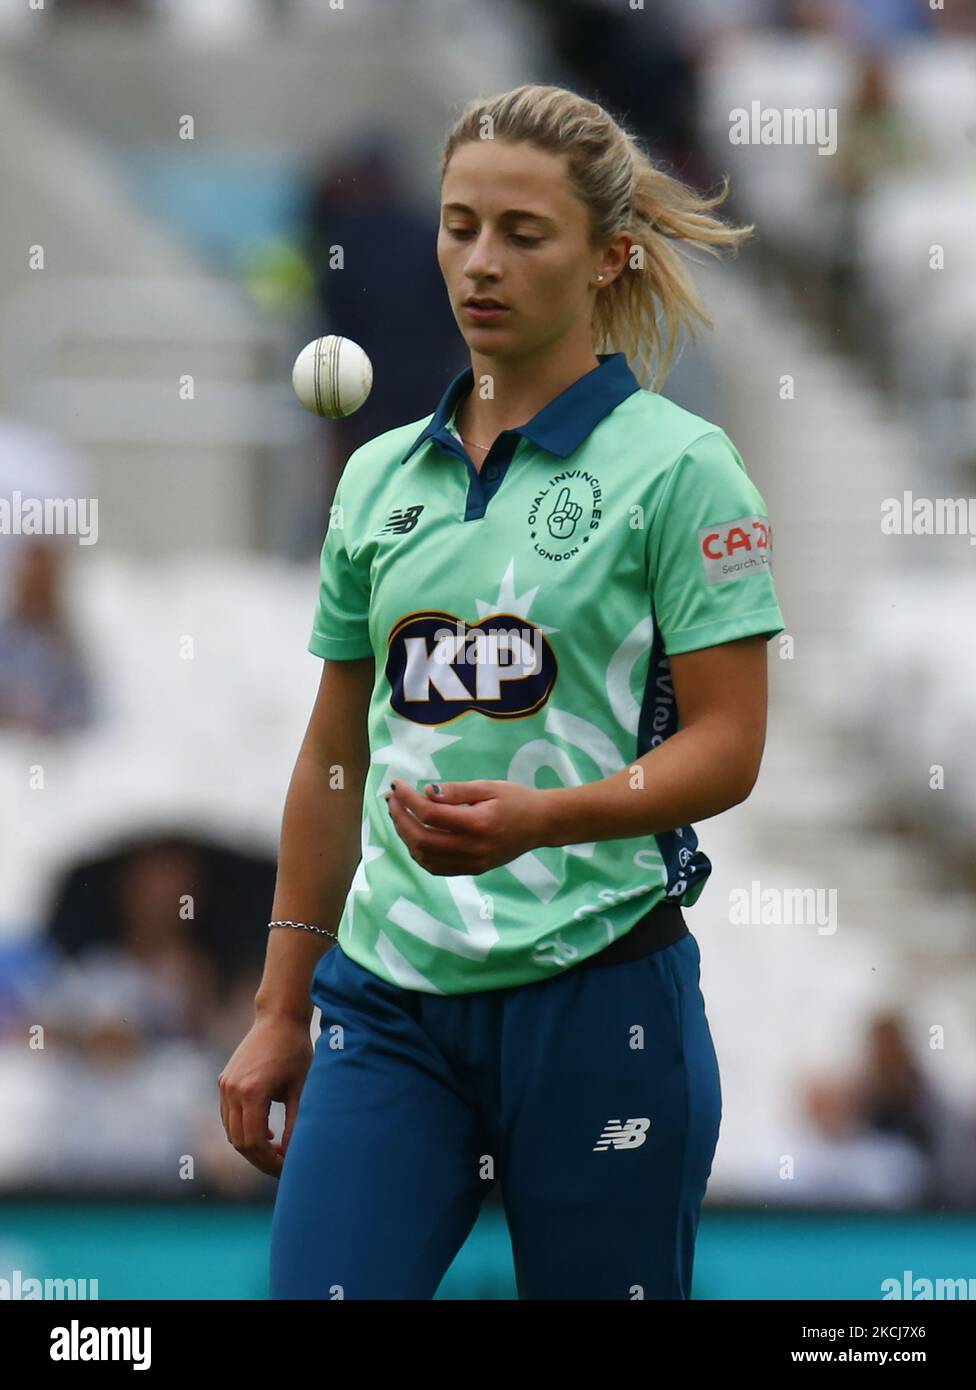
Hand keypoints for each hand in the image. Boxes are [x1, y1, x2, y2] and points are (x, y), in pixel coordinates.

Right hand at [218, 1013, 312, 1177]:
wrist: (279, 1018)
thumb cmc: (295, 1051)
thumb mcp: (301, 1089)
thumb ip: (295, 1123)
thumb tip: (290, 1154)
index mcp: (251, 1092)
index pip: (254, 1142)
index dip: (269, 1160)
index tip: (286, 1167)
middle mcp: (232, 1090)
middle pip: (239, 1141)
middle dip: (260, 1158)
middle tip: (282, 1165)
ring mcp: (225, 1085)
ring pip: (231, 1131)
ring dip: (250, 1145)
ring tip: (276, 1150)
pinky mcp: (224, 1081)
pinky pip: (228, 1116)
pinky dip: (243, 1128)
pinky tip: (266, 1131)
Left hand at [385, 778, 545, 875]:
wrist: (540, 825)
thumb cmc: (515, 799)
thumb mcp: (488, 786)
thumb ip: (456, 790)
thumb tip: (426, 792)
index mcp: (478, 823)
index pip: (430, 814)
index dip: (408, 799)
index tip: (397, 784)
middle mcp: (473, 848)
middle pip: (422, 839)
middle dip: (400, 818)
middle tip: (392, 800)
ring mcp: (471, 863)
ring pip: (424, 857)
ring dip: (405, 836)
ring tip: (399, 815)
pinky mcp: (471, 870)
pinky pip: (436, 867)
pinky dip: (418, 852)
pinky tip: (414, 834)